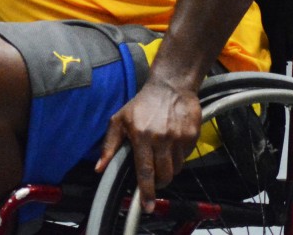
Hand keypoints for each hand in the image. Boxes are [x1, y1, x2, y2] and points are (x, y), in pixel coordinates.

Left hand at [96, 79, 200, 211]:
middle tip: (154, 179)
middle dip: (159, 182)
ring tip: (162, 157)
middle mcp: (161, 138)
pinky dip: (179, 157)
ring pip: (176, 169)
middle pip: (164, 175)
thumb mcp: (119, 120)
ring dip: (169, 169)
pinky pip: (186, 157)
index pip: (144, 171)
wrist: (170, 86)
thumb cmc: (141, 104)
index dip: (146, 191)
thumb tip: (99, 168)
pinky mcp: (192, 136)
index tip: (146, 206)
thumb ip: (109, 145)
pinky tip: (172, 144)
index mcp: (141, 136)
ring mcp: (178, 137)